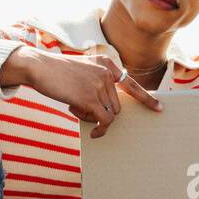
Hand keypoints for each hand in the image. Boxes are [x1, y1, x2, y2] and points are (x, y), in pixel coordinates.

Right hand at [2, 47, 161, 137]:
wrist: (38, 66)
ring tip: (75, 107)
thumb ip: (97, 82)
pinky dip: (100, 130)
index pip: (131, 84)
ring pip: (109, 114)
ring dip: (94, 118)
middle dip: (101, 113)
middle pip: (117, 106)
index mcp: (107, 64)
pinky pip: (104, 121)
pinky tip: (93, 134)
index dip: (146, 99)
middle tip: (80, 108)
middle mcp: (107, 73)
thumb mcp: (82, 70)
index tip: (159, 109)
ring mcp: (100, 85)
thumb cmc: (57, 72)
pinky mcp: (90, 97)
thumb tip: (108, 110)